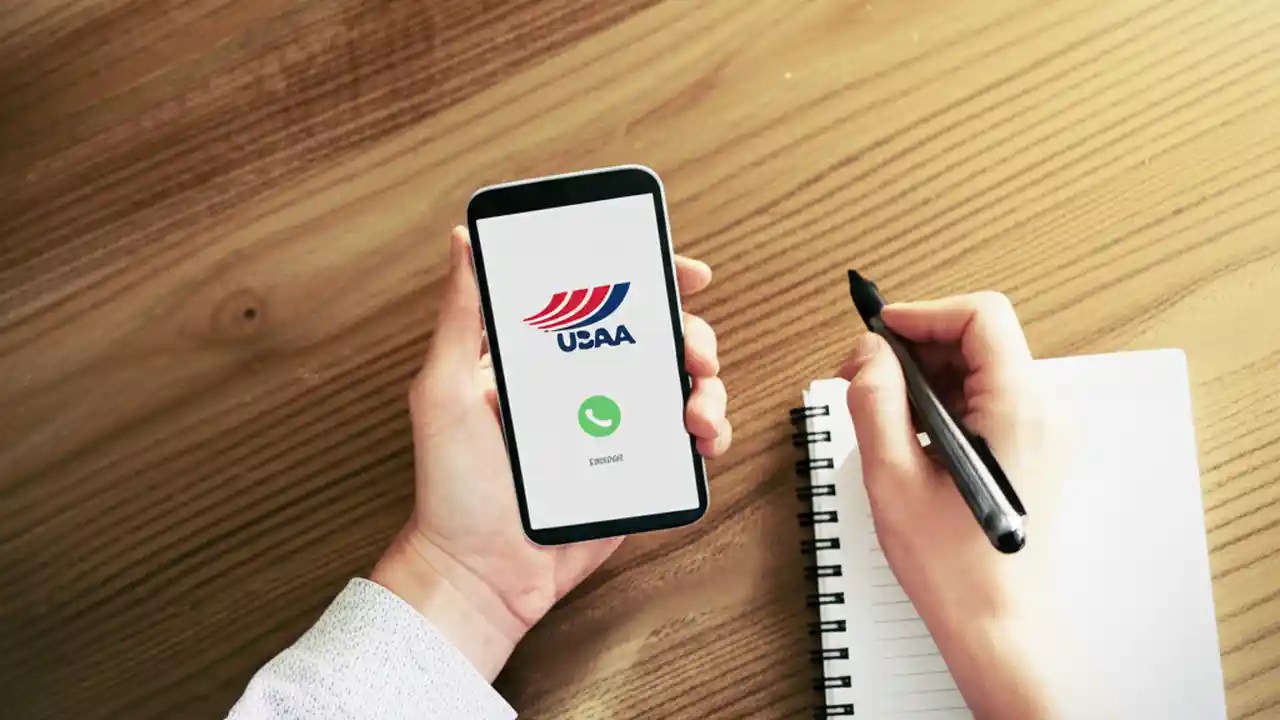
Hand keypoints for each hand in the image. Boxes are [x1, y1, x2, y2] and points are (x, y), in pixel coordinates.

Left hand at [372, 227, 730, 679]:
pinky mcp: (636, 472)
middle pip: (657, 338)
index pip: (602, 298)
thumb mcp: (443, 391)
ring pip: (682, 388)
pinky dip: (709, 435)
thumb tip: (464, 242)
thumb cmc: (452, 487)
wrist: (479, 575)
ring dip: (707, 387)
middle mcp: (584, 386)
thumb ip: (459, 319)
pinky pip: (687, 446)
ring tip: (696, 410)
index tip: (682, 271)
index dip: (648, 276)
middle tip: (693, 351)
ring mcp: (615, 429)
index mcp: (543, 358)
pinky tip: (703, 440)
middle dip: (691, 335)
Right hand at [838, 292, 1066, 719]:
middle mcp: (1045, 410)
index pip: (980, 317)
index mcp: (1019, 409)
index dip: (923, 313)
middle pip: (978, 339)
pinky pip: (987, 397)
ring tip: (884, 416)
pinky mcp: (1034, 445)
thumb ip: (876, 401)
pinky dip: (945, 402)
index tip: (879, 332)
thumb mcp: (893, 477)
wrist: (998, 622)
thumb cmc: (955, 567)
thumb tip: (869, 353)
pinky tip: (911, 437)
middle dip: (916, 348)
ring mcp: (1044, 428)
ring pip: (979, 367)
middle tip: (863, 376)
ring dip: (926, 378)